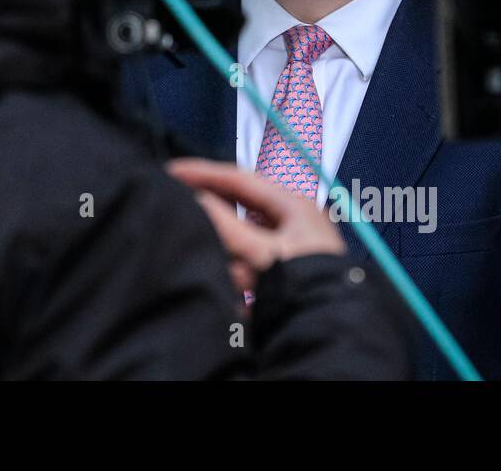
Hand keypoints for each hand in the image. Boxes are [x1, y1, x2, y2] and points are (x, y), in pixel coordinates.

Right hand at [167, 157, 344, 292]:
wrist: (329, 329)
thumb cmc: (305, 284)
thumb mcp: (263, 252)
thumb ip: (226, 226)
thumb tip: (195, 201)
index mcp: (292, 206)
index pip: (239, 179)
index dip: (203, 172)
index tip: (171, 171)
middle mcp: (290, 222)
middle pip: (238, 208)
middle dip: (213, 217)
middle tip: (179, 210)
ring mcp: (285, 249)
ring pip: (239, 238)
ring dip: (226, 250)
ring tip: (226, 269)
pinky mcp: (278, 274)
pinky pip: (245, 264)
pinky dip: (234, 271)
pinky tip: (233, 290)